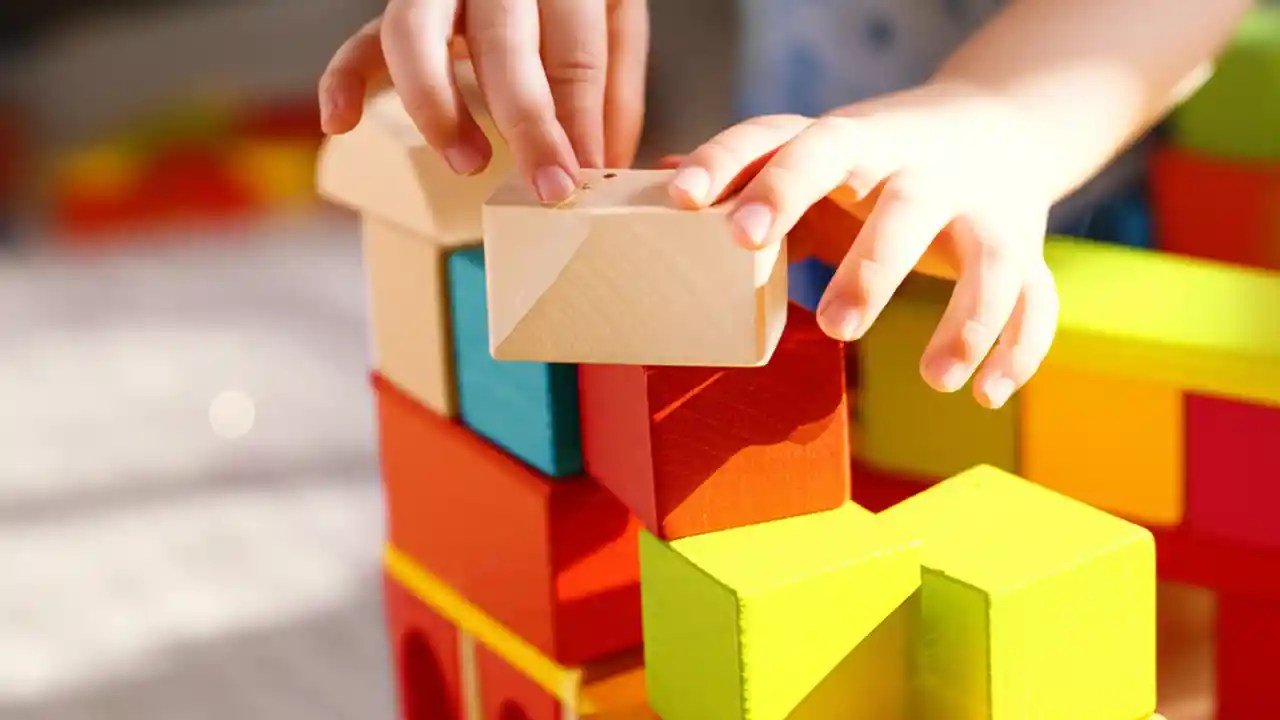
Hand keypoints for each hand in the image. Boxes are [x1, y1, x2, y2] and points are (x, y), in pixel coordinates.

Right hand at [319, 0, 648, 201]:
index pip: (573, 51)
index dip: (581, 120)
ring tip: (468, 164)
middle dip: (528, 122)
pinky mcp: (402, 8)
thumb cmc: (571, 0)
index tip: (583, 178)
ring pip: (416, 34)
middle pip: (505, 44)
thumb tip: (606, 170)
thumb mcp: (611, 23)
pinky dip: (345, 79)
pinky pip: (364, 40)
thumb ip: (611, 90)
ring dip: (439, 107)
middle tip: (546, 187)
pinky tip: (341, 123)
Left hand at [670, 82, 1060, 409]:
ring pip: (988, 259)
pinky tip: (983, 394)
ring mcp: (981, 206)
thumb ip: (751, 175)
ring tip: (930, 379)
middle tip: (831, 325)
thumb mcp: (816, 157)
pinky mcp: (1022, 243)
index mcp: (853, 141)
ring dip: (964, 319)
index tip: (694, 206)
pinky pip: (1036, 296)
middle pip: (905, 207)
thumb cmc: (870, 161)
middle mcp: (921, 168)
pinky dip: (1018, 348)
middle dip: (872, 264)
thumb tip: (661, 184)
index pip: (799, 144)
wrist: (993, 124)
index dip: (751, 175)